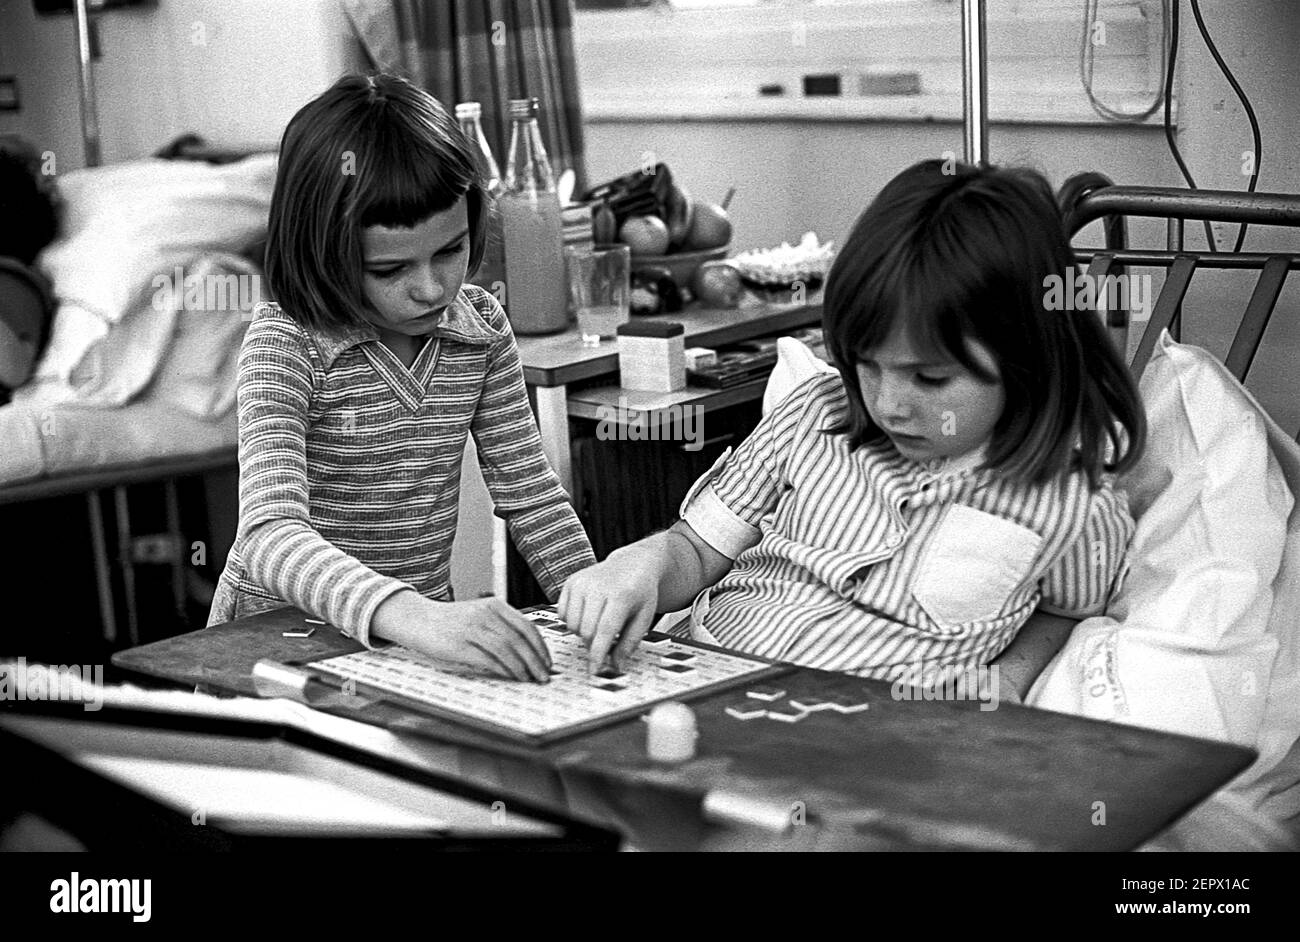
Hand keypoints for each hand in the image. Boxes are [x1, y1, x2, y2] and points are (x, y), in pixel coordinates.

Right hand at [371, 592, 551, 682]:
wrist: (417, 619)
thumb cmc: (450, 621)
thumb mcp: (479, 614)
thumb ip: (501, 626)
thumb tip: (528, 651)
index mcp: (494, 605)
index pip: (527, 626)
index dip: (541, 647)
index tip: (547, 662)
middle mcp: (486, 614)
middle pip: (520, 640)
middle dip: (536, 661)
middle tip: (543, 676)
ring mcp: (472, 629)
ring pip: (507, 650)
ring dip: (522, 668)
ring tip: (529, 680)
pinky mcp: (460, 645)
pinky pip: (488, 659)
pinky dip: (503, 670)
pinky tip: (510, 678)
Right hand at [558, 546, 663, 673]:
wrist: (633, 564)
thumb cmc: (640, 593)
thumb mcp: (644, 618)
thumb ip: (629, 643)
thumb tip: (615, 666)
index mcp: (621, 595)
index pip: (604, 631)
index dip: (598, 654)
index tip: (594, 671)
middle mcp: (598, 586)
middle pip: (586, 631)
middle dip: (593, 643)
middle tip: (605, 639)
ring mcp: (581, 582)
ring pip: (572, 625)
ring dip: (583, 632)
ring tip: (599, 621)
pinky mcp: (570, 582)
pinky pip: (562, 614)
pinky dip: (573, 620)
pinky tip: (588, 612)